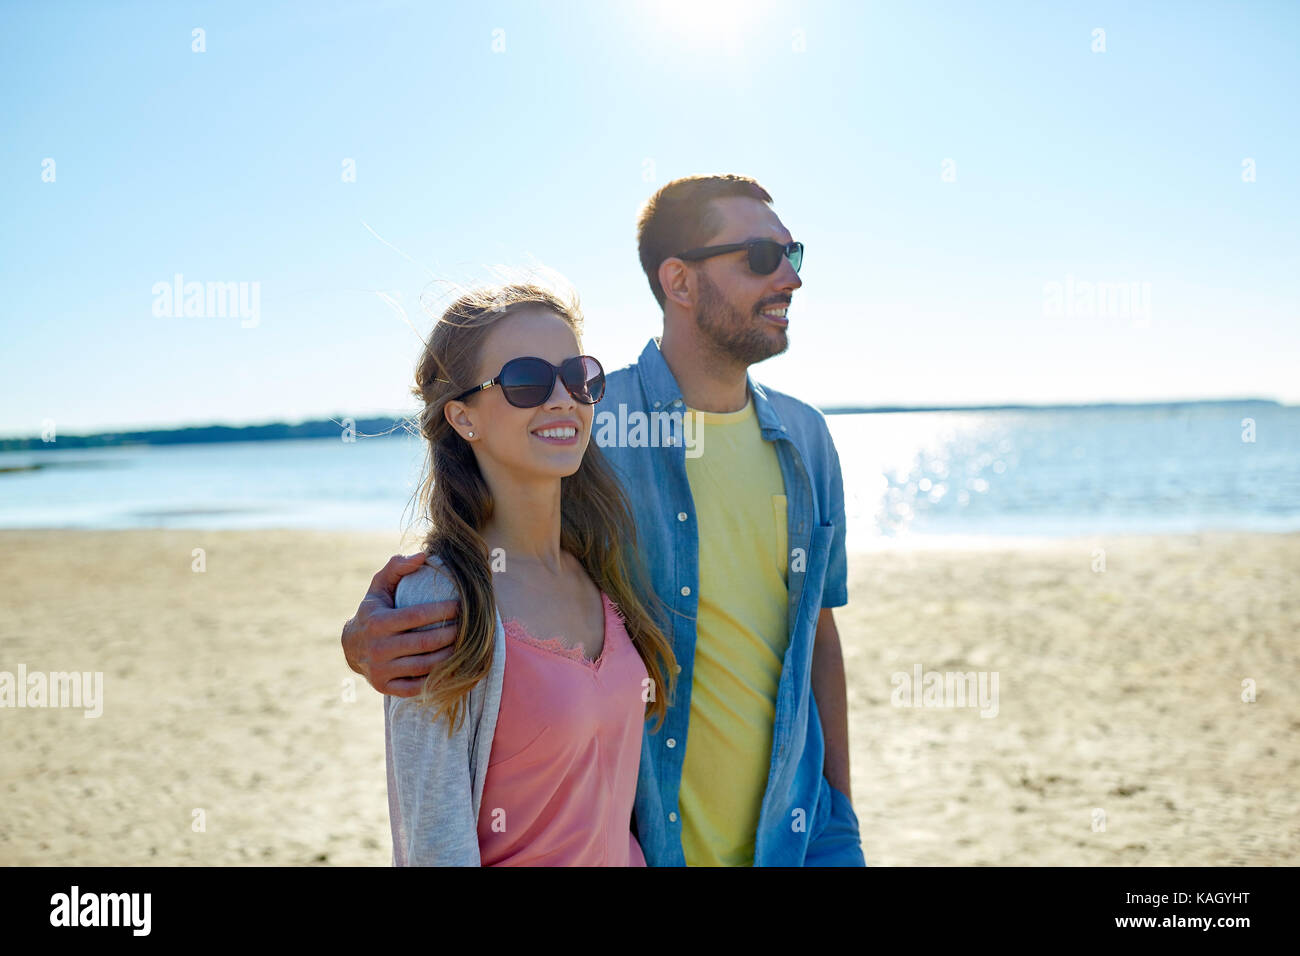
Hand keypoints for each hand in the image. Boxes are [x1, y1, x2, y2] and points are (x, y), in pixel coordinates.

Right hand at [342, 553, 459, 695]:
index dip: (442, 610)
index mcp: (377, 622)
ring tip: (464, 644)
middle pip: (425, 643)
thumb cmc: (374, 610)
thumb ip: (398, 566)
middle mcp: (378, 648)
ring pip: (425, 666)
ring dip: (449, 655)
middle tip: (468, 626)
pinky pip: (417, 687)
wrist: (351, 647)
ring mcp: (381, 671)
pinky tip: (452, 666)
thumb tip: (423, 556)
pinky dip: (437, 679)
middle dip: (451, 633)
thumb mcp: (379, 586)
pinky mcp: (386, 687)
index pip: (417, 616)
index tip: (460, 605)